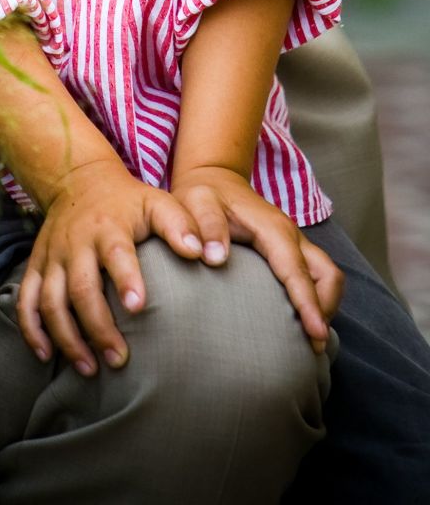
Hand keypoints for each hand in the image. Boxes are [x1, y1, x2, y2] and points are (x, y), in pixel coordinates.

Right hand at [18, 156, 204, 375]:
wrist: (78, 181)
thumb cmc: (127, 202)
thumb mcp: (157, 202)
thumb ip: (180, 226)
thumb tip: (204, 254)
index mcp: (108, 227)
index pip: (116, 254)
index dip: (125, 279)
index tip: (138, 306)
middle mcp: (75, 243)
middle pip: (81, 288)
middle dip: (97, 326)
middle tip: (119, 359)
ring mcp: (52, 256)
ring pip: (50, 301)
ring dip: (66, 337)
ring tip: (90, 369)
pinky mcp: (37, 266)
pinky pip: (26, 300)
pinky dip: (32, 329)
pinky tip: (46, 356)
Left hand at [169, 164, 342, 351]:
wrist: (214, 179)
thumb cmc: (203, 195)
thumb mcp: (196, 201)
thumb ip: (205, 225)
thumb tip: (215, 259)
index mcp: (272, 227)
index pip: (297, 269)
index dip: (308, 303)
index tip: (315, 334)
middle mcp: (291, 235)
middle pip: (328, 274)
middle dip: (325, 309)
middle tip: (312, 345)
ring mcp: (295, 243)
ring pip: (327, 276)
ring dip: (325, 306)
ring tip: (309, 339)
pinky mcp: (291, 251)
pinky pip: (316, 276)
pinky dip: (316, 299)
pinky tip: (300, 321)